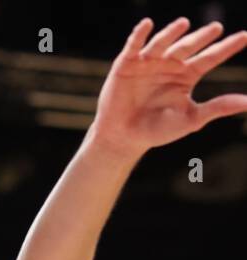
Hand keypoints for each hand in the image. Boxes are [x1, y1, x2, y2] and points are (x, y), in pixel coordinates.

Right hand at [91, 18, 246, 158]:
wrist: (122, 138)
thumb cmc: (156, 130)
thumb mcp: (191, 118)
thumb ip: (217, 107)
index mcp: (186, 75)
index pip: (210, 57)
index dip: (226, 47)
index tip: (245, 37)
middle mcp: (169, 65)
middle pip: (188, 47)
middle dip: (201, 38)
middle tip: (216, 29)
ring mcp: (148, 62)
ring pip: (164, 43)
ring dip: (172, 33)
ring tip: (184, 24)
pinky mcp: (126, 64)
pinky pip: (134, 46)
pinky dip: (139, 35)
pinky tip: (147, 24)